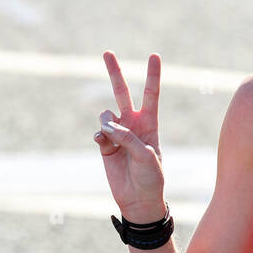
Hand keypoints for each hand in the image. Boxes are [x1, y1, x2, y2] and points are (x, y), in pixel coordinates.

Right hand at [94, 51, 165, 220]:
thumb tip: (107, 125)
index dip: (152, 75)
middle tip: (107, 52)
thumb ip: (129, 138)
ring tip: (113, 139)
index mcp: (150, 124)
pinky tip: (104, 145)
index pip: (151, 95)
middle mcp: (133, 124)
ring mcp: (117, 134)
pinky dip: (100, 136)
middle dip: (115, 73)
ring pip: (106, 115)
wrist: (138, 199)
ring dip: (108, 124)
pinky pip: (98, 132)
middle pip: (123, 93)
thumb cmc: (151, 178)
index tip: (154, 56)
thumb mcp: (147, 157)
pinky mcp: (104, 145)